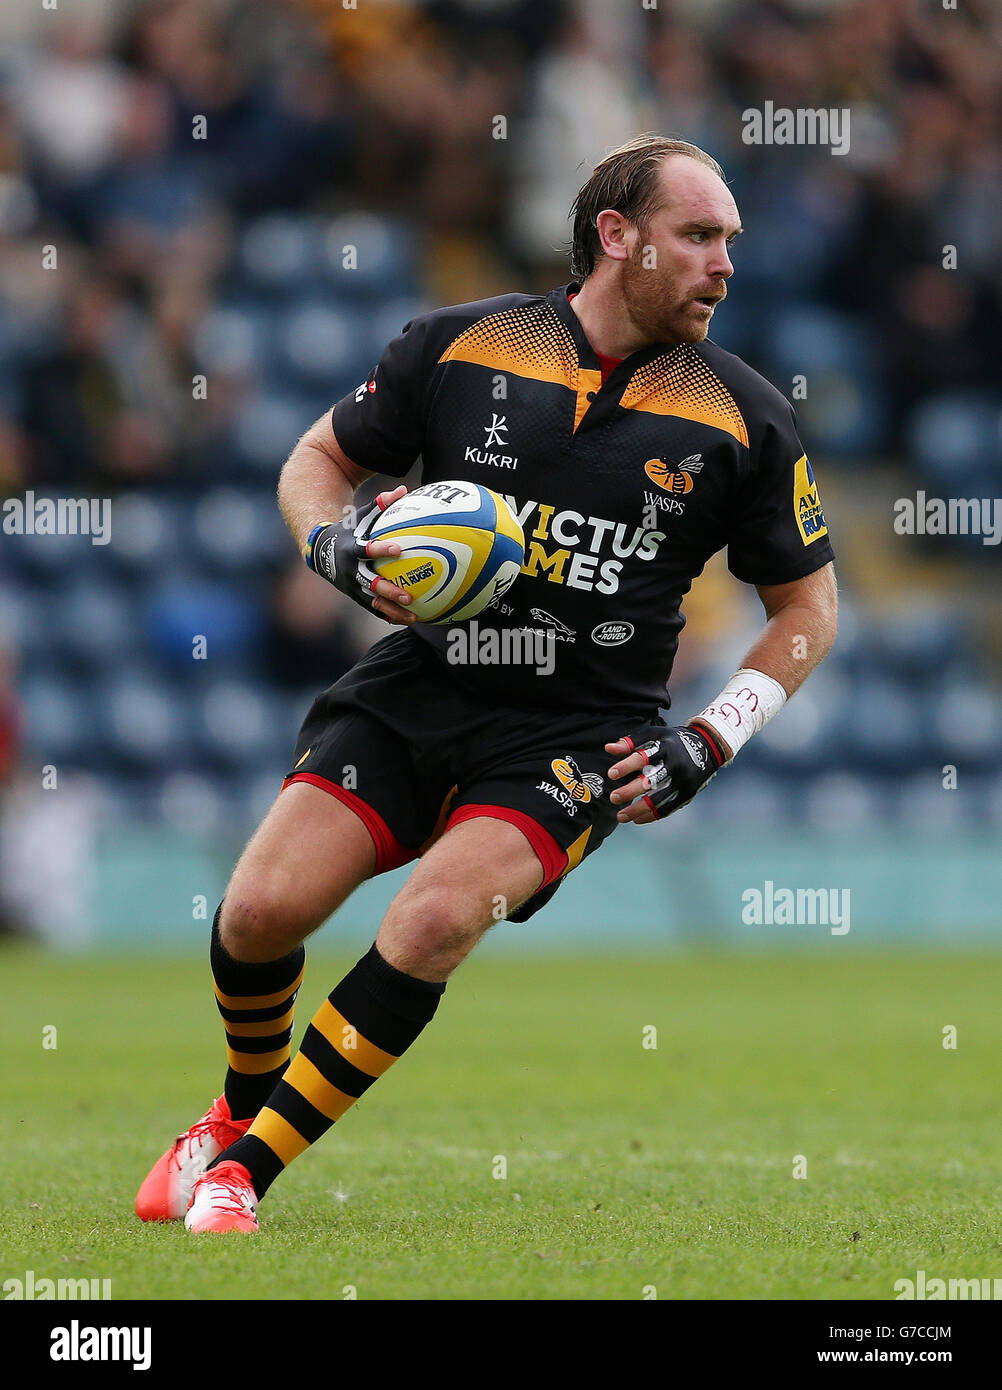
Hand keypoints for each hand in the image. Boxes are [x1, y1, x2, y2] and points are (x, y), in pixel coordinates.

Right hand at [306, 485, 416, 624]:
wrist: (320, 551)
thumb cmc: (348, 529)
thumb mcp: (361, 516)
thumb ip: (381, 504)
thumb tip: (403, 489)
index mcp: (350, 549)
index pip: (366, 549)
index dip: (380, 549)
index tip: (398, 549)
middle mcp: (350, 571)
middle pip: (370, 583)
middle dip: (389, 591)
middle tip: (409, 596)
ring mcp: (351, 586)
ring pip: (373, 602)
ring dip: (393, 611)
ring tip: (414, 617)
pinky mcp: (354, 596)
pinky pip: (373, 608)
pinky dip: (388, 615)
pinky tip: (407, 620)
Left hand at [605, 722, 726, 823]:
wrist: (708, 747)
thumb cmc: (674, 741)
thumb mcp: (656, 734)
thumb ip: (632, 741)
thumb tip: (609, 748)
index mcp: (665, 747)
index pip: (643, 757)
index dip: (626, 766)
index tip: (611, 774)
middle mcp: (675, 764)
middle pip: (650, 781)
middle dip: (629, 791)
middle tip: (613, 797)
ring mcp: (683, 780)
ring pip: (658, 799)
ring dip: (637, 810)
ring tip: (620, 816)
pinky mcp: (688, 793)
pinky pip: (668, 808)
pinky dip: (652, 816)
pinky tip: (637, 819)